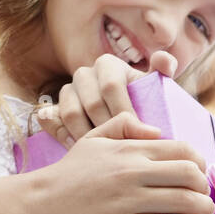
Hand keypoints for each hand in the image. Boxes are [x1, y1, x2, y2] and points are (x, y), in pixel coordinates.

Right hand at [27, 111, 214, 213]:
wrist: (36, 206)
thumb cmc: (67, 175)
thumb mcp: (93, 139)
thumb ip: (125, 126)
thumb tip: (157, 131)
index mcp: (129, 149)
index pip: (183, 150)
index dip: (199, 164)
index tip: (198, 176)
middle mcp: (133, 172)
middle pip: (190, 174)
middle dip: (203, 187)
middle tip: (201, 197)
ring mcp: (129, 200)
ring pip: (184, 201)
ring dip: (202, 210)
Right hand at [38, 51, 178, 148]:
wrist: (121, 116)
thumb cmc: (141, 99)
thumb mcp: (152, 84)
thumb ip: (162, 70)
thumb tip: (164, 59)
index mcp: (107, 65)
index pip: (111, 86)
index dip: (124, 109)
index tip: (138, 131)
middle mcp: (84, 74)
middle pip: (92, 103)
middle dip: (109, 128)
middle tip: (123, 148)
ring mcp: (67, 91)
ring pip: (72, 113)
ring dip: (88, 135)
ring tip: (104, 154)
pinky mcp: (53, 107)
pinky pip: (51, 121)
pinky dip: (63, 136)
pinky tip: (76, 150)